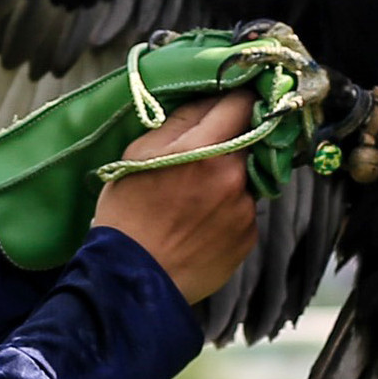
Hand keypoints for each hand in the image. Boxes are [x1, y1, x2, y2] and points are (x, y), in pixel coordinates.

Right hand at [92, 93, 259, 302]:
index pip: (239, 103)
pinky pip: (245, 209)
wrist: (133, 280)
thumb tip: (208, 99)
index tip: (225, 102)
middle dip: (231, 139)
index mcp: (205, 150)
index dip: (233, 98)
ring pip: (247, 175)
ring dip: (229, 177)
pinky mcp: (249, 236)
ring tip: (193, 199)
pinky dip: (228, 209)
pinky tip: (200, 223)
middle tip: (201, 154)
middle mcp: (233, 177)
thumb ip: (179, 121)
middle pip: (249, 138)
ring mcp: (245, 209)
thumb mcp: (138, 154)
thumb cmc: (128, 215)